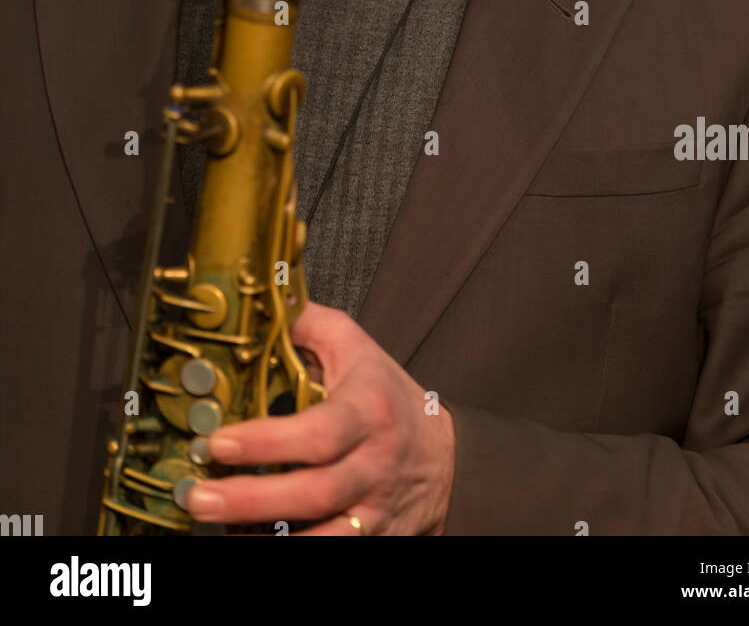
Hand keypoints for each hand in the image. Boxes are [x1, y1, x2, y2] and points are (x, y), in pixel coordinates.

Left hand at [185, 301, 455, 535]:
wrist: (444, 455)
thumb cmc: (387, 396)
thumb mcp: (353, 346)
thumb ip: (304, 324)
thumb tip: (258, 301)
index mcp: (368, 410)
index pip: (320, 431)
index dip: (268, 440)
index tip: (219, 441)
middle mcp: (373, 464)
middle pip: (314, 491)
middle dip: (251, 499)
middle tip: (198, 496)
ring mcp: (374, 509)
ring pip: (324, 536)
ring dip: (266, 540)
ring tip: (214, 530)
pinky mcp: (374, 540)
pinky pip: (332, 554)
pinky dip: (293, 553)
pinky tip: (250, 545)